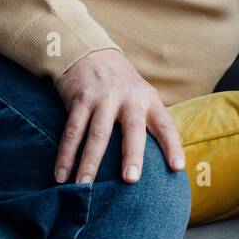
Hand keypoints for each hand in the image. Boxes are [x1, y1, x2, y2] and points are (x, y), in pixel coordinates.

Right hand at [53, 48, 185, 184]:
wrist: (92, 53)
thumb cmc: (123, 85)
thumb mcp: (142, 96)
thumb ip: (149, 122)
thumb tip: (161, 159)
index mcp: (149, 100)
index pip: (165, 125)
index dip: (172, 146)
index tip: (178, 167)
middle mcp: (129, 98)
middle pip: (132, 129)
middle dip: (132, 154)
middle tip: (131, 179)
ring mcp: (103, 98)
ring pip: (97, 133)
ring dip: (90, 162)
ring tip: (85, 185)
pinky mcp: (80, 100)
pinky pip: (72, 131)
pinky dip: (65, 154)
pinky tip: (61, 174)